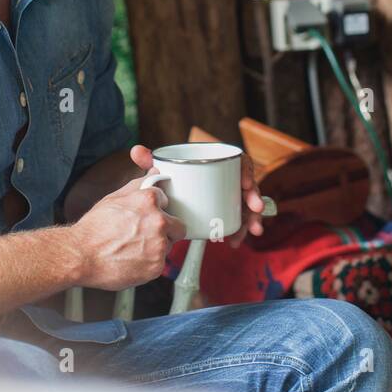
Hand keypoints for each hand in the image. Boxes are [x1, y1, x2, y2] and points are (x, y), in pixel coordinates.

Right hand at [69, 171, 186, 290]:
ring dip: (157, 247)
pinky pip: (161, 263)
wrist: (81, 256)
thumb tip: (154, 172)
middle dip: (165, 230)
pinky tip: (132, 260)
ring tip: (134, 248)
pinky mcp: (157, 266)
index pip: (167, 202)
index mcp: (149, 200)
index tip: (146, 217)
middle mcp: (158, 221)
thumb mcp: (115, 197)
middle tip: (144, 235)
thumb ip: (139, 184)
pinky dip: (149, 263)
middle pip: (178, 226)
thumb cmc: (94, 228)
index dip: (156, 210)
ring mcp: (159, 245)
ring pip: (169, 245)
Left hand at [127, 145, 264, 247]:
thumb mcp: (160, 174)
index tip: (245, 183)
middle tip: (255, 208)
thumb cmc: (167, 183)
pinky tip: (236, 241)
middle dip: (254, 197)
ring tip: (252, 230)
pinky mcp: (228, 213)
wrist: (166, 205)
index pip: (239, 162)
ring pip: (247, 206)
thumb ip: (150, 162)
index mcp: (216, 164)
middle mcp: (227, 180)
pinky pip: (239, 221)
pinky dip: (240, 231)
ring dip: (252, 218)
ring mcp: (229, 197)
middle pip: (247, 186)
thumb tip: (136, 150)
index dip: (247, 171)